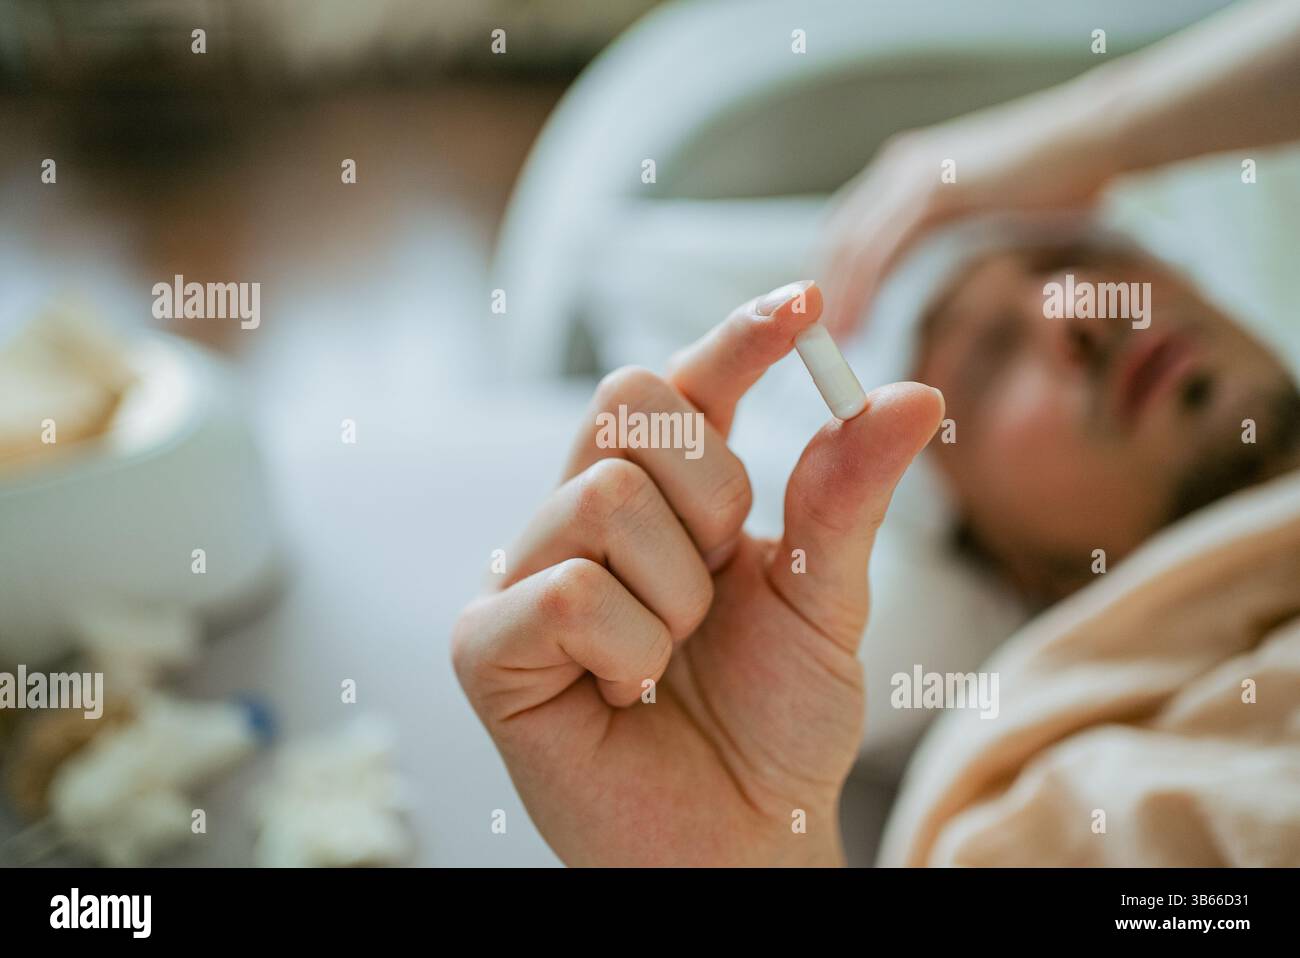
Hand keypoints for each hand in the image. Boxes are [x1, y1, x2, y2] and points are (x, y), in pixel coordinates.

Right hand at [452, 282, 943, 865]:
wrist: (741, 839)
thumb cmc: (775, 721)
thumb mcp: (826, 599)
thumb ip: (847, 493)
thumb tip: (911, 392)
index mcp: (661, 496)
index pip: (684, 384)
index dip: (738, 338)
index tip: (809, 304)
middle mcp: (581, 517)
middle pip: (628, 405)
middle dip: (710, 493)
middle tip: (721, 580)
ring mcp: (525, 574)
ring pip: (604, 498)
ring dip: (676, 594)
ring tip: (671, 657)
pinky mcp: (485, 643)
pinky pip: (568, 590)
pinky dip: (630, 649)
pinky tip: (627, 692)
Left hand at [818, 87, 1118, 336]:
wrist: (1097, 138)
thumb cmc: (1061, 177)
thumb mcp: (991, 208)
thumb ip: (958, 231)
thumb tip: (956, 270)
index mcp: (907, 169)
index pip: (849, 230)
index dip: (833, 278)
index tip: (827, 322)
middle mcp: (899, 167)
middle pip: (838, 241)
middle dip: (824, 295)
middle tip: (816, 345)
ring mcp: (912, 174)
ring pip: (852, 248)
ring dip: (837, 301)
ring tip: (830, 348)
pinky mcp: (933, 189)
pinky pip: (881, 249)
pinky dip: (863, 291)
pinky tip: (857, 326)